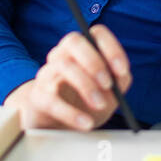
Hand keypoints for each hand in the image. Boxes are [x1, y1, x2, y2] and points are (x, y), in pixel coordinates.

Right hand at [3, 25, 132, 130]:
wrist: (56, 126)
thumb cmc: (85, 103)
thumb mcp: (108, 93)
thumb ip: (119, 82)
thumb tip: (121, 76)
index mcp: (82, 50)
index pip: (97, 34)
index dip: (111, 48)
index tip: (122, 70)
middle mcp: (62, 55)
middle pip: (73, 41)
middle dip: (94, 62)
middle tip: (108, 85)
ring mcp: (47, 73)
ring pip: (63, 65)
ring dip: (86, 86)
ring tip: (100, 106)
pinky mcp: (38, 97)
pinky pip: (52, 99)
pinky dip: (71, 113)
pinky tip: (86, 123)